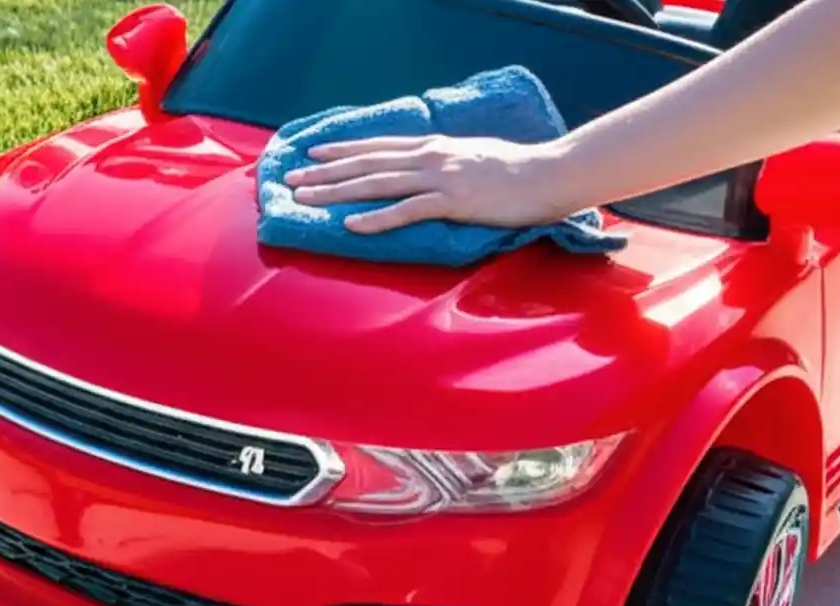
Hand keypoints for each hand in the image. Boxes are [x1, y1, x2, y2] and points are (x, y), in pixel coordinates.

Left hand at [283, 135, 575, 233]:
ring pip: (376, 184)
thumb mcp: (472, 158)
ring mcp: (440, 178)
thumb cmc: (516, 171)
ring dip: (337, 192)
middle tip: (291, 180)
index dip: (341, 149)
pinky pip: (406, 211)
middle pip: (366, 164)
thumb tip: (427, 171)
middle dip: (325, 172)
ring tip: (305, 199)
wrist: (548, 175)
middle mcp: (430, 157)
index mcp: (434, 147)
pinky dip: (376, 219)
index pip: (377, 146)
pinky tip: (350, 225)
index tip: (312, 153)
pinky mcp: (453, 202)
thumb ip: (444, 164)